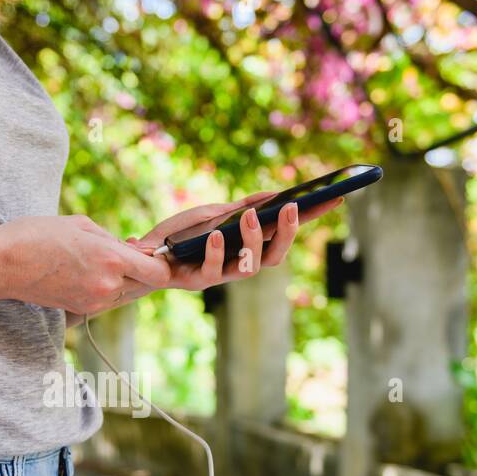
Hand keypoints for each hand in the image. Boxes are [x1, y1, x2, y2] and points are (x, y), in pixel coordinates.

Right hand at [0, 215, 170, 314]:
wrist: (3, 264)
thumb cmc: (37, 235)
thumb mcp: (82, 225)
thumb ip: (114, 240)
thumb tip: (135, 250)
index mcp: (111, 259)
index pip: (158, 273)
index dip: (160, 263)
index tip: (151, 254)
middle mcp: (107, 285)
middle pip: (145, 284)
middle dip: (141, 270)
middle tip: (127, 254)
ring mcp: (94, 302)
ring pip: (126, 293)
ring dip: (122, 279)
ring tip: (98, 261)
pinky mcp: (82, 310)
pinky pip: (107, 299)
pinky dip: (105, 287)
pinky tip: (85, 272)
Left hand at [132, 191, 343, 291]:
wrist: (142, 256)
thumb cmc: (179, 236)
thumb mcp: (212, 214)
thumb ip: (241, 207)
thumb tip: (273, 194)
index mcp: (248, 246)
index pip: (285, 232)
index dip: (311, 217)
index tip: (335, 196)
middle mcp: (240, 264)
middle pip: (275, 256)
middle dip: (287, 233)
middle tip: (292, 207)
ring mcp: (220, 274)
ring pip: (250, 267)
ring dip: (253, 240)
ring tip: (250, 216)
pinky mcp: (196, 281)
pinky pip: (212, 271)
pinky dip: (216, 252)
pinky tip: (215, 236)